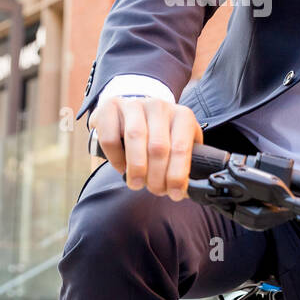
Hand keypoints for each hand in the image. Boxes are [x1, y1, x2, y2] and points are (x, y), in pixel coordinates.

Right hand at [88, 95, 203, 201]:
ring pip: (135, 137)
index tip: (174, 194)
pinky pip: (111, 136)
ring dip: (136, 168)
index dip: (177, 175)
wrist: (134, 112)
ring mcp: (134, 104)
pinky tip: (121, 167)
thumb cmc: (160, 134)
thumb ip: (186, 162)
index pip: (181, 148)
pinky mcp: (110, 107)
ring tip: (137, 184)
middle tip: (155, 190)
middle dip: (156, 176)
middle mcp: (159, 106)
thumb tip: (189, 190)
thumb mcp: (179, 142)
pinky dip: (115, 158)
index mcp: (181, 115)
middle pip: (158, 146)